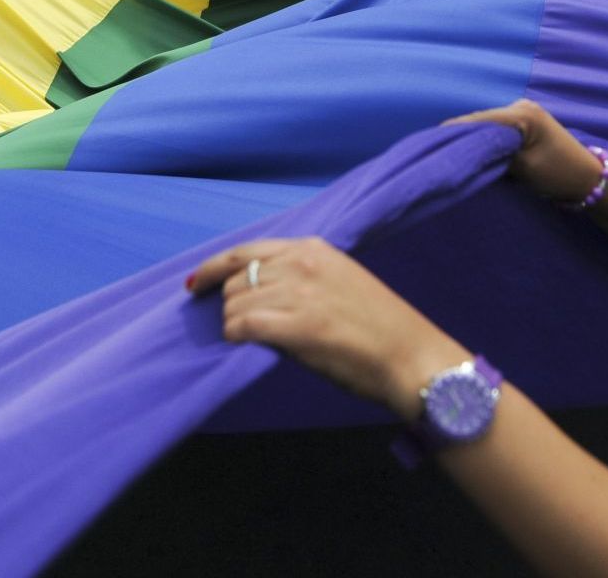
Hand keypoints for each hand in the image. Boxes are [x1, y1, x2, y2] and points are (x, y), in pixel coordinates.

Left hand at [187, 237, 468, 420]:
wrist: (410, 357)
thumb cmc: (380, 327)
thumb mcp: (341, 281)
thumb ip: (301, 277)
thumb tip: (256, 291)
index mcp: (313, 249)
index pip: (245, 250)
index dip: (213, 268)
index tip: (196, 284)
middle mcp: (303, 264)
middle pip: (236, 280)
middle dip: (231, 304)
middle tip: (243, 327)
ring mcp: (300, 293)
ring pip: (235, 304)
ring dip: (234, 324)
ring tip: (253, 339)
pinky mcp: (298, 326)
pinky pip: (243, 326)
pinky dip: (237, 336)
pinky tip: (244, 343)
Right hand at [444, 99, 601, 201]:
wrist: (588, 181)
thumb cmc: (559, 174)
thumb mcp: (523, 167)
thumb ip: (494, 154)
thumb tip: (466, 151)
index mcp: (522, 113)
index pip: (479, 120)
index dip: (454, 131)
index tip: (430, 143)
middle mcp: (521, 107)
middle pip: (481, 121)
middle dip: (462, 137)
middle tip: (438, 152)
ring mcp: (523, 114)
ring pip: (487, 127)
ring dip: (473, 141)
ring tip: (452, 154)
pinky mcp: (524, 125)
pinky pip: (497, 132)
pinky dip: (486, 143)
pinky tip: (474, 154)